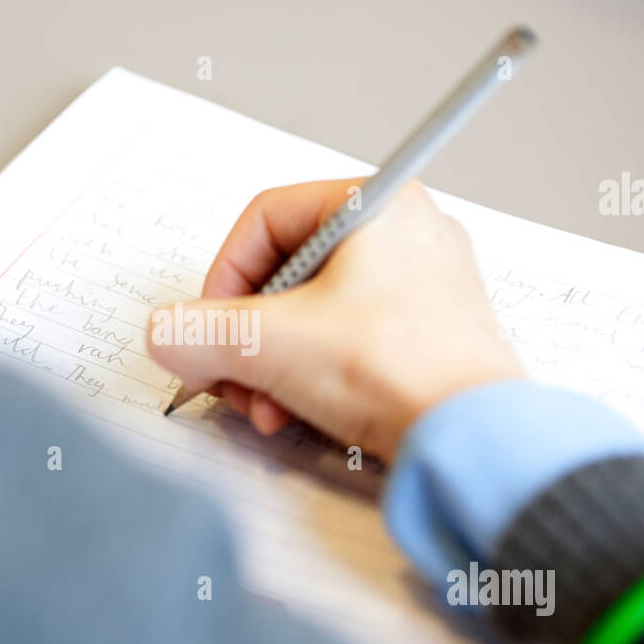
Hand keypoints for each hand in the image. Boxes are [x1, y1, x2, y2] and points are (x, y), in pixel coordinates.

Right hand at [147, 178, 522, 459]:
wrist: (475, 440)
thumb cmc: (402, 371)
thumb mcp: (274, 345)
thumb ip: (200, 333)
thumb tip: (168, 336)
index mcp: (377, 204)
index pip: (264, 219)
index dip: (221, 278)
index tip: (209, 327)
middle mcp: (405, 234)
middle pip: (285, 273)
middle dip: (249, 337)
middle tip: (235, 377)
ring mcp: (420, 286)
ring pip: (313, 312)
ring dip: (274, 365)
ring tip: (271, 407)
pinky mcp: (426, 335)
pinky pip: (347, 340)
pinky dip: (313, 375)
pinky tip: (304, 414)